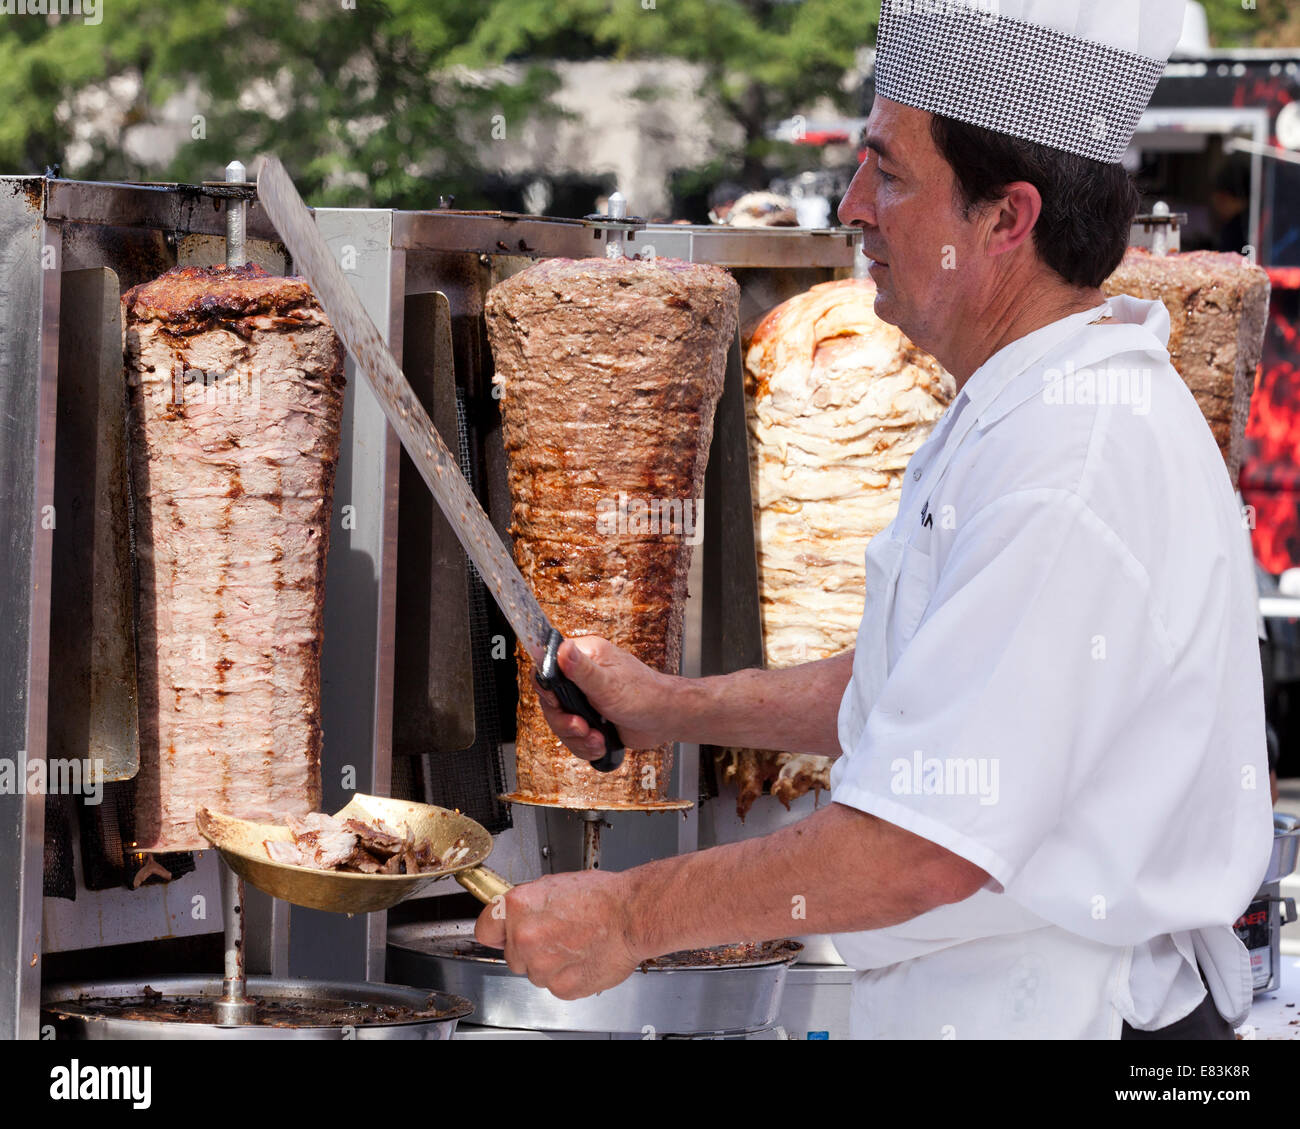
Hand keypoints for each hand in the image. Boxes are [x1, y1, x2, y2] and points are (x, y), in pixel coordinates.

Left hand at [474, 870, 643, 999]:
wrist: (631, 914)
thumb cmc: (601, 896)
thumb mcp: (553, 885)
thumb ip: (526, 905)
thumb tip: (515, 916)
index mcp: (518, 907)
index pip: (485, 929)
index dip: (498, 931)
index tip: (505, 934)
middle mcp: (524, 937)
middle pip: (512, 954)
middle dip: (530, 948)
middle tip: (556, 934)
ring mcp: (542, 966)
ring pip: (534, 972)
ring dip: (549, 963)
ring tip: (575, 943)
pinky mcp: (561, 987)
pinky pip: (555, 985)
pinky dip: (567, 976)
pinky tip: (583, 957)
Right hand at [534, 636, 675, 760]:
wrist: (665, 719)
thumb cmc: (645, 695)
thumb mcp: (608, 683)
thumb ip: (582, 669)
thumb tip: (562, 649)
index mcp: (584, 656)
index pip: (546, 667)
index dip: (547, 691)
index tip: (559, 704)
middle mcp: (580, 675)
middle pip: (551, 702)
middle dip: (565, 723)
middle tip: (582, 727)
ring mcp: (584, 698)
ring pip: (561, 722)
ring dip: (577, 738)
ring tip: (597, 739)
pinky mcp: (589, 717)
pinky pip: (573, 736)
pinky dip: (585, 745)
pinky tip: (601, 743)